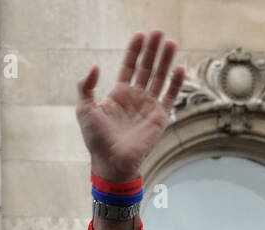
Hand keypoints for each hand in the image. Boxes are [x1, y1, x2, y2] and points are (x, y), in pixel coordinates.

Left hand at [77, 30, 184, 182]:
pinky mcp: (159, 118)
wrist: (110, 162)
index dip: (134, 51)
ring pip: (159, 78)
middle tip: (159, 32)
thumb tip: (94, 66)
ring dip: (166, 61)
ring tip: (171, 42)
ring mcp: (148, 106)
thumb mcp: (84, 110)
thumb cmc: (95, 139)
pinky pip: (170, 97)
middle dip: (153, 50)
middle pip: (147, 68)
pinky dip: (176, 83)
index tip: (140, 35)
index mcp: (118, 94)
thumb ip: (86, 87)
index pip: (129, 66)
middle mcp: (135, 97)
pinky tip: (179, 68)